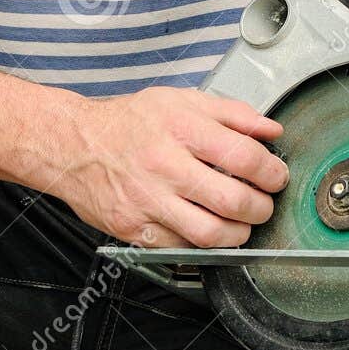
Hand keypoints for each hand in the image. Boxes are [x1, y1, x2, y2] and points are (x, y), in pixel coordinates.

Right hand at [40, 84, 287, 248]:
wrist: (72, 145)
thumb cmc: (128, 122)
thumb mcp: (181, 101)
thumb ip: (232, 114)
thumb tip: (272, 131)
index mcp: (181, 128)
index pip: (244, 157)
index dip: (271, 172)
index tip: (276, 176)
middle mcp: (165, 165)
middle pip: (233, 200)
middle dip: (261, 207)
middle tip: (263, 203)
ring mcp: (148, 200)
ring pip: (210, 233)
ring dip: (239, 234)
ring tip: (241, 223)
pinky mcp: (134, 228)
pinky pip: (181, 248)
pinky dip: (202, 244)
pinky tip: (206, 228)